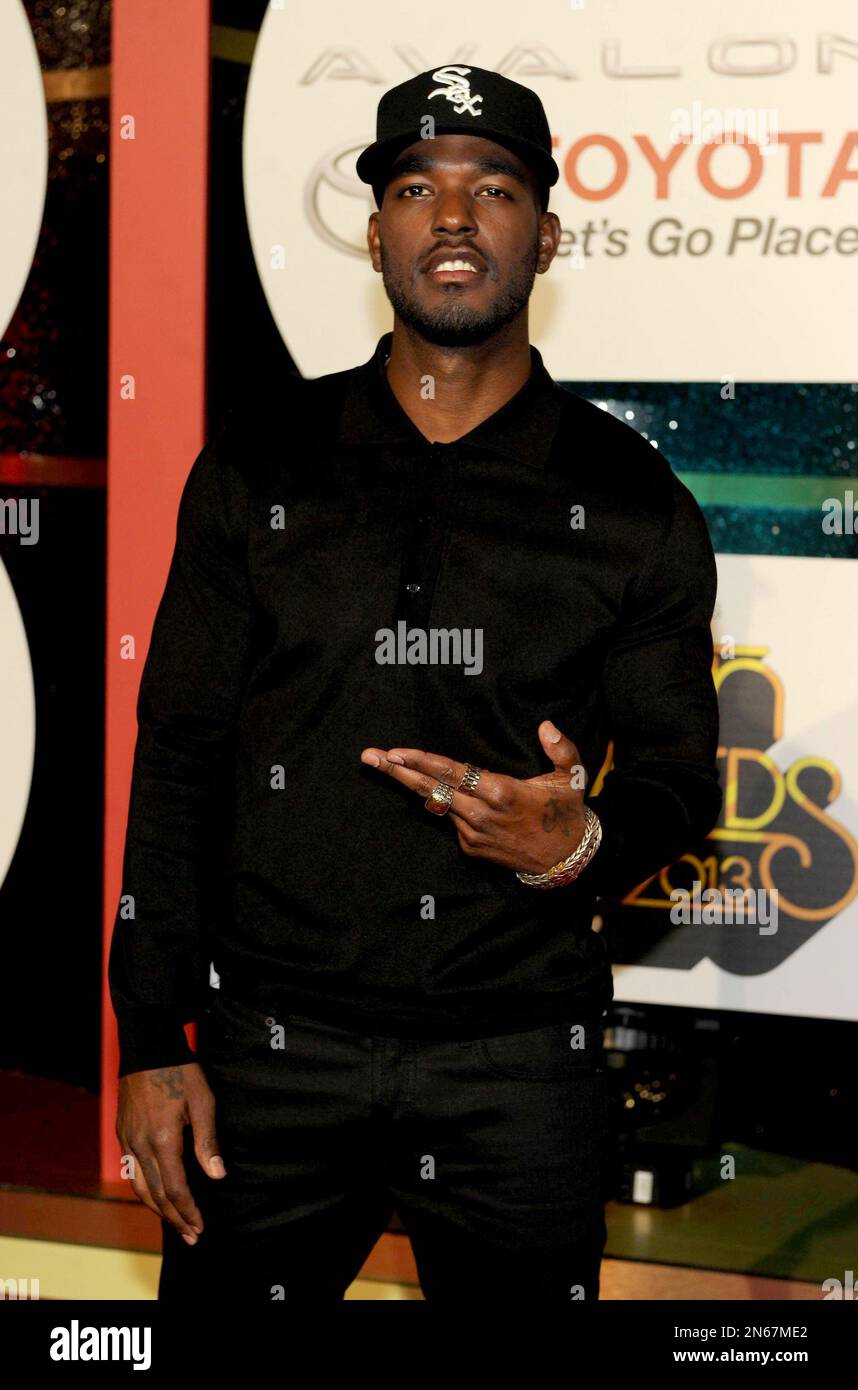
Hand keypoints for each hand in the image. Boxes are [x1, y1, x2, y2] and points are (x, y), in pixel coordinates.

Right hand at [116, 1061, 224, 1243]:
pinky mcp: (123, 1133)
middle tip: (191, 1237)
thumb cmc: (179, 1072)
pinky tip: (155, 1195)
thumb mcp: (202, 1102)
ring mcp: (128, 1140)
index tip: (200, 1226)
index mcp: (162, 1139)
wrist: (147, 1047)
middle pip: (156, 1194)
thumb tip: (217, 1176)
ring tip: (175, 1224)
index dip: (188, 1211)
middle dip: (174, 1218)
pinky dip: (144, 1190)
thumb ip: (207, 1142)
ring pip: (140, 1187)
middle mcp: (140, 1145)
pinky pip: (132, 1171)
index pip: (175, 1188)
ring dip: (158, 1209)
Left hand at [360, 719, 587, 875]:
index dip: (422, 761)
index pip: (452, 772)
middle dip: (397, 772)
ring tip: (385, 767)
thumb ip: (561, 748)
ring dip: (412, 786)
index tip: (396, 752)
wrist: (567, 860)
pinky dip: (448, 806)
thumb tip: (545, 724)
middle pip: (431, 788)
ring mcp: (473, 834)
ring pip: (437, 803)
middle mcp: (481, 814)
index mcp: (502, 792)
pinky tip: (448, 796)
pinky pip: (453, 821)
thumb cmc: (567, 812)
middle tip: (369, 757)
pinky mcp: (471, 848)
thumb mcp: (571, 778)